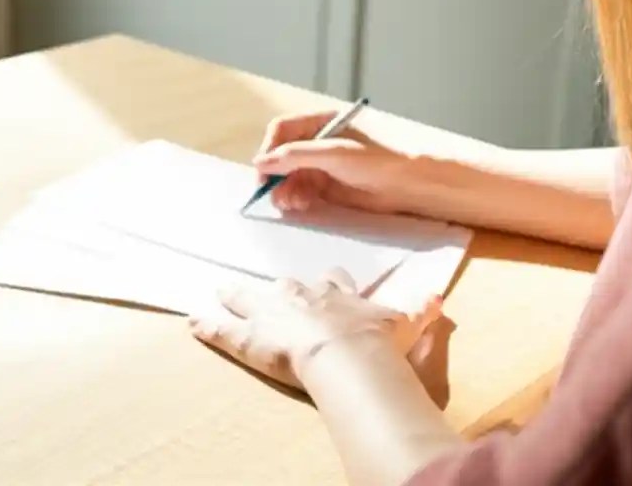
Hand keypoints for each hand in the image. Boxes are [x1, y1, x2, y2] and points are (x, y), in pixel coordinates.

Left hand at [189, 269, 442, 390]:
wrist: (348, 352)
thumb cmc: (377, 341)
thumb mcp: (406, 324)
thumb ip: (422, 311)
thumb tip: (439, 298)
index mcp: (339, 293)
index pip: (334, 280)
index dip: (329, 283)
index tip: (327, 280)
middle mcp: (303, 295)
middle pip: (288, 285)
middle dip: (280, 288)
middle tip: (272, 289)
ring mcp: (272, 312)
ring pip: (249, 297)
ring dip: (235, 295)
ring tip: (221, 290)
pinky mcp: (248, 336)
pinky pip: (222, 328)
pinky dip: (207, 325)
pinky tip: (192, 320)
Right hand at [254, 111, 413, 213]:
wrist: (409, 184)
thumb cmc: (378, 159)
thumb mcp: (333, 152)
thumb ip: (295, 156)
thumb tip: (261, 162)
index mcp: (321, 122)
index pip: (282, 130)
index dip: (270, 149)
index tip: (264, 171)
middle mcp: (319, 142)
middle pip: (283, 156)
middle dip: (276, 175)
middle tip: (273, 193)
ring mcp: (323, 165)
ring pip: (290, 176)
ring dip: (285, 189)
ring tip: (291, 202)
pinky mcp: (329, 186)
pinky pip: (303, 191)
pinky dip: (297, 198)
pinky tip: (301, 205)